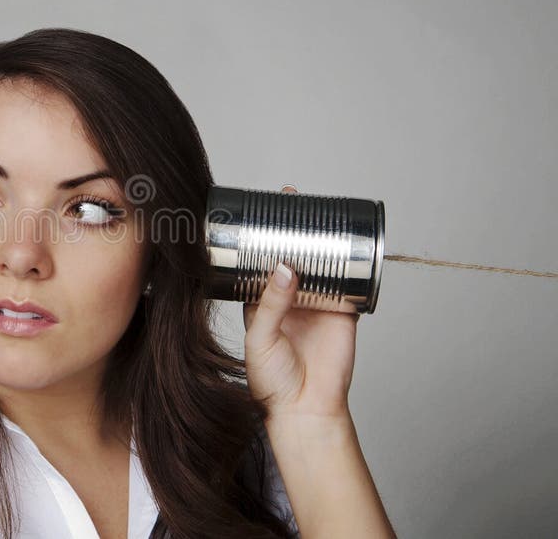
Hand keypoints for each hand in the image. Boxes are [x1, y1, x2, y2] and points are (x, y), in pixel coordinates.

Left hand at [241, 185, 360, 419]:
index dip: (260, 239)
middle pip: (291, 254)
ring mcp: (317, 302)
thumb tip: (285, 269)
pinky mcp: (343, 311)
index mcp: (261, 301)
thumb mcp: (261, 338)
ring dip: (320, 240)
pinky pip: (349, 282)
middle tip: (293, 201)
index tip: (259, 213)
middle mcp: (289, 297)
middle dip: (292, 229)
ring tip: (318, 214)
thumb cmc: (272, 381)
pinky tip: (350, 243)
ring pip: (320, 263)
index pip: (259, 262)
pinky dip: (351, 263)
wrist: (306, 409)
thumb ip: (271, 303)